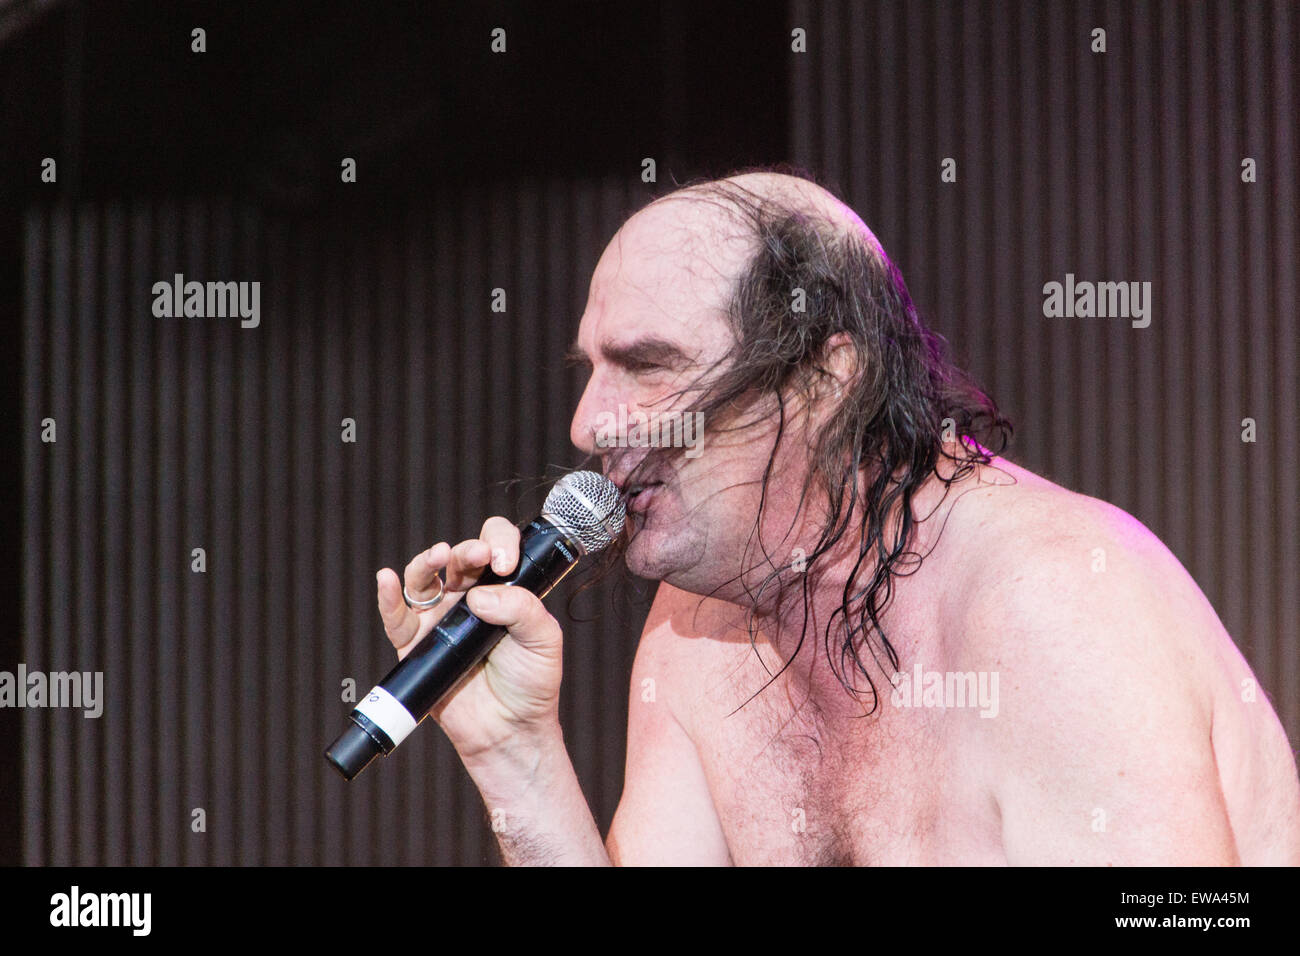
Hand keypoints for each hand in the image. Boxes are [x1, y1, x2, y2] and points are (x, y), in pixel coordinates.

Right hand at [375, 517, 564, 759]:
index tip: (507, 564)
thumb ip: (523, 609)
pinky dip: (388, 596)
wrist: (510, 730)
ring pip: (423, 578)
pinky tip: (387, 579)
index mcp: (502, 590)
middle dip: (468, 550)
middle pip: (458, 558)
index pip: (495, 547)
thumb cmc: (531, 684)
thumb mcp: (543, 639)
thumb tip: (479, 596)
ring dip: (426, 561)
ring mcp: (440, 620)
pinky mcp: (417, 645)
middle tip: (481, 556)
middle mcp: (468, 599)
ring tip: (439, 554)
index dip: (500, 543)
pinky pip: (396, 617)